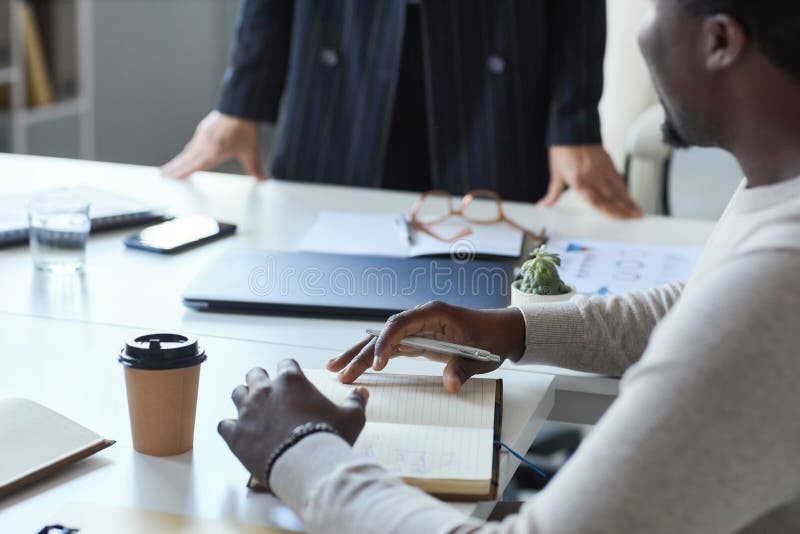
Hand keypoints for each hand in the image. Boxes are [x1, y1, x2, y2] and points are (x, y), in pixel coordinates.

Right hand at [161, 110, 266, 180]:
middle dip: (173, 168)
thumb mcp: (250, 151)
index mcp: (211, 153)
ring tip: (170, 167)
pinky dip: (187, 150)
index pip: (192, 167)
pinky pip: (192, 143)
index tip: (169, 177)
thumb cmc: (244, 129)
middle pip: (185, 160)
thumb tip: (263, 179)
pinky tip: (187, 152)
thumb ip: (255, 168)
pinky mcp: (204, 129)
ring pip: (187, 151)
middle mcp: (203, 145)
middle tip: (162, 175)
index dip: (180, 173)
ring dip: (178, 160)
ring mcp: (202, 136)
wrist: (240, 107)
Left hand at [218, 360, 368, 484]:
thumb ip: (356, 402)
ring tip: (253, 411)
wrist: (306, 464)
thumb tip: (362, 392)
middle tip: (270, 395)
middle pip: (255, 374)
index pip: (286, 364)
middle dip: (261, 381)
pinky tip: (239, 434)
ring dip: (244, 400)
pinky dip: (231, 427)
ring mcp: (247, 411)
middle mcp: (265, 390)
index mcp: (291, 380)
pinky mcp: (235, 434)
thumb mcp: (352, 418)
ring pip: (237, 393)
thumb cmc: (329, 437)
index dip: (289, 372)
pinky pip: (224, 424)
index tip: (293, 381)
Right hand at [327, 302, 525, 392]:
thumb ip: (461, 370)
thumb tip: (450, 386)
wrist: (501, 332)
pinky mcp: (416, 340)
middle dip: (359, 352)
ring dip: (359, 355)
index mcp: (432, 314)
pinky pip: (390, 348)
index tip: (377, 364)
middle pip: (382, 333)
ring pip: (381, 341)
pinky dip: (373, 358)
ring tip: (334, 368)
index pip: (399, 325)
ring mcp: (416, 329)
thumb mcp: (479, 358)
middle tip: (338, 370)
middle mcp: (419, 318)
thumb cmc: (490, 340)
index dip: (385, 343)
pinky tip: (357, 368)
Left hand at [540, 145, 642, 219]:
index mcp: (579, 181)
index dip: (610, 211)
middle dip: (625, 209)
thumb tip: (544, 205)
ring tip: (638, 211)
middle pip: (612, 197)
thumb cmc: (563, 151)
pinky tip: (630, 197)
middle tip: (636, 218)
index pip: (597, 201)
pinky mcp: (608, 163)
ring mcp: (603, 170)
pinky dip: (625, 189)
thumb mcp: (556, 174)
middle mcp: (593, 177)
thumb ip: (553, 194)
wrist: (572, 130)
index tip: (620, 218)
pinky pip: (619, 179)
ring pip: (619, 188)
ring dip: (629, 201)